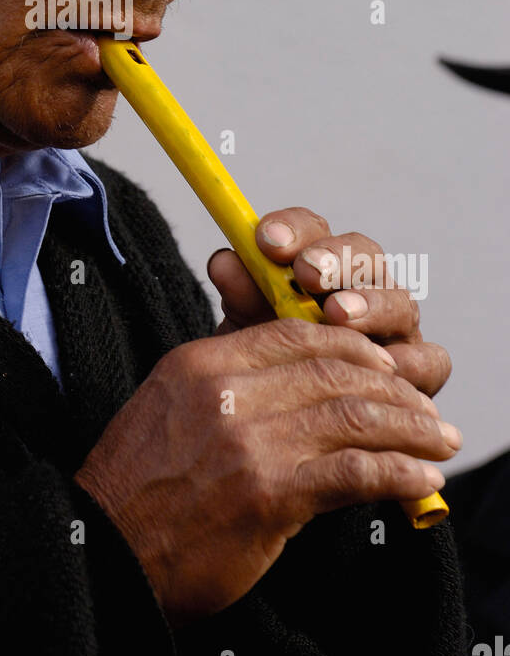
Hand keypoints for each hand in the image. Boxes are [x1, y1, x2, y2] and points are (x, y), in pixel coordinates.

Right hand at [74, 319, 459, 623]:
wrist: (103, 551)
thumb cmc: (137, 488)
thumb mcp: (168, 406)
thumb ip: (225, 380)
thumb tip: (291, 372)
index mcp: (199, 363)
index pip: (292, 334)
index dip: (349, 345)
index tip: (380, 364)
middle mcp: (225, 392)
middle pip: (331, 369)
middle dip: (391, 387)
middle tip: (421, 407)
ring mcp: (248, 441)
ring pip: (351, 413)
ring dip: (406, 427)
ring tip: (436, 440)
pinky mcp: (268, 494)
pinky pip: (353, 471)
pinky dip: (396, 472)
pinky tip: (418, 479)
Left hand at [208, 206, 450, 397]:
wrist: (295, 425)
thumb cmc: (272, 367)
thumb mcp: (248, 330)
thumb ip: (241, 294)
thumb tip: (225, 262)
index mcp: (319, 265)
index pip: (312, 230)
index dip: (292, 229)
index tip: (265, 239)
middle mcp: (364, 287)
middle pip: (365, 255)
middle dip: (336, 259)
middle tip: (307, 271)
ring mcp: (396, 326)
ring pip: (399, 301)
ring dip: (370, 304)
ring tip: (338, 313)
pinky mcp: (422, 369)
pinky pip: (430, 359)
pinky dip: (409, 360)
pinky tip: (383, 366)